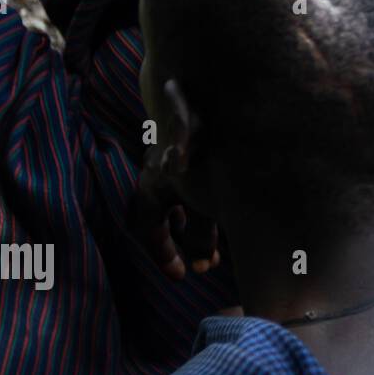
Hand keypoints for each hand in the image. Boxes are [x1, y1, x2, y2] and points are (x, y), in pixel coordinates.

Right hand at [133, 144, 219, 280]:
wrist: (206, 98)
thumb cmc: (206, 150)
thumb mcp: (201, 200)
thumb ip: (200, 234)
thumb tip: (201, 266)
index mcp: (151, 188)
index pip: (148, 231)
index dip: (163, 257)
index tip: (180, 276)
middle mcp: (156, 175)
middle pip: (162, 218)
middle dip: (183, 244)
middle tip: (202, 266)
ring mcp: (171, 162)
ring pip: (179, 203)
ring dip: (196, 226)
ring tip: (216, 247)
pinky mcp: (192, 152)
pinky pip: (191, 188)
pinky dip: (204, 206)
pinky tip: (226, 214)